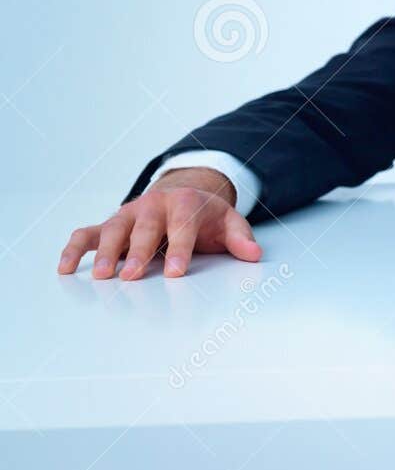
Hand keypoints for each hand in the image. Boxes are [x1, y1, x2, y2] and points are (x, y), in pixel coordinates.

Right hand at [57, 168, 261, 279]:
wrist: (185, 193)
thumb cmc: (206, 215)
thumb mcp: (229, 222)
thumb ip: (240, 237)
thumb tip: (254, 254)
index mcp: (185, 204)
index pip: (182, 226)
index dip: (180, 249)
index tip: (175, 273)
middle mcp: (154, 206)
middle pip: (144, 228)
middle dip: (138, 252)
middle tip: (133, 276)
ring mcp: (129, 215)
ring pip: (113, 229)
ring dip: (106, 252)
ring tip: (101, 276)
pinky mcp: (111, 224)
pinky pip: (88, 234)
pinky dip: (74, 248)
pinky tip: (65, 268)